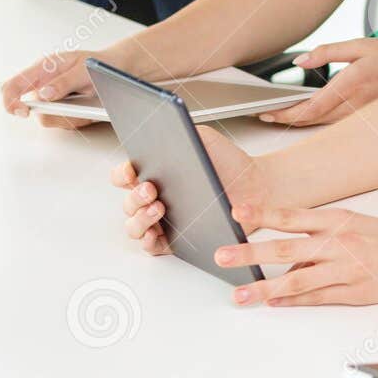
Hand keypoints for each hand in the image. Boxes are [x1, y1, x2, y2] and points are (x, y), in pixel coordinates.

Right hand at [1, 49, 98, 128]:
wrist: (114, 70)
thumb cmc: (96, 64)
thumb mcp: (84, 69)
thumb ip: (64, 81)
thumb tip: (44, 94)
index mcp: (43, 68)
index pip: (13, 85)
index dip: (11, 101)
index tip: (23, 112)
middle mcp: (43, 85)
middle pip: (31, 108)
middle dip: (51, 113)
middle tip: (69, 109)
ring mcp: (52, 100)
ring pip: (48, 119)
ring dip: (68, 116)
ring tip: (86, 101)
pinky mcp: (62, 111)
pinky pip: (63, 122)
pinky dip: (77, 119)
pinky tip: (87, 107)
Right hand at [112, 125, 269, 256]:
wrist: (255, 184)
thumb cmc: (228, 162)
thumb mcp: (204, 138)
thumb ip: (182, 131)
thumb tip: (161, 131)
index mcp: (156, 173)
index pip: (125, 175)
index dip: (123, 173)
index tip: (132, 170)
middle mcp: (155, 197)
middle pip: (128, 202)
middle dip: (135, 196)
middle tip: (151, 188)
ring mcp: (164, 220)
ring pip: (134, 226)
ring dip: (139, 219)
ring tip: (159, 208)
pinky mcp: (176, 239)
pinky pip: (152, 246)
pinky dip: (147, 241)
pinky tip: (154, 233)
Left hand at [211, 209, 377, 305]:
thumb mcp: (351, 224)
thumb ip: (316, 237)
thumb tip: (282, 255)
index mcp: (336, 220)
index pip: (291, 216)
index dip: (262, 214)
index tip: (235, 212)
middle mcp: (338, 242)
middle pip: (286, 248)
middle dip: (249, 254)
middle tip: (221, 256)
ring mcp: (347, 269)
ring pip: (297, 280)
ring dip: (264, 288)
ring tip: (239, 294)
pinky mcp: (356, 292)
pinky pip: (318, 298)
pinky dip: (293, 302)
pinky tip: (274, 304)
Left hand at [260, 38, 377, 125]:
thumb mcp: (362, 45)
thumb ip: (329, 51)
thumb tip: (301, 62)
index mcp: (350, 84)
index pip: (310, 108)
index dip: (285, 114)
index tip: (267, 112)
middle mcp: (354, 106)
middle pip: (312, 121)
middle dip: (287, 120)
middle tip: (268, 116)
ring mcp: (360, 117)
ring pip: (322, 126)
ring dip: (300, 123)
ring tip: (281, 116)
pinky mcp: (365, 120)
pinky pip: (335, 125)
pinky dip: (317, 123)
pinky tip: (307, 117)